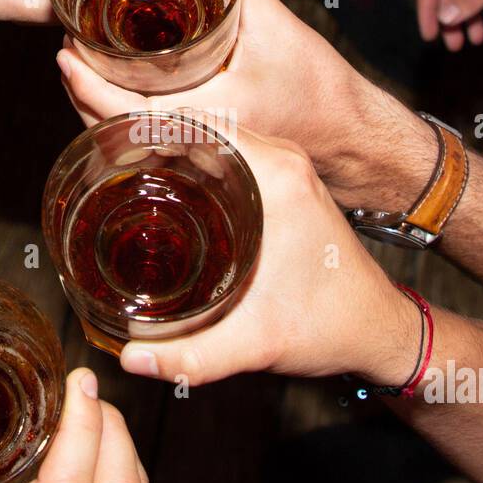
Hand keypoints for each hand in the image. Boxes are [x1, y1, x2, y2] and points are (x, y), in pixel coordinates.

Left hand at [57, 0, 428, 208]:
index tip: (63, 57)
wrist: (348, 132)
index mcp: (203, 122)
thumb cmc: (317, 88)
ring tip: (80, 68)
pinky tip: (114, 98)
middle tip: (65, 52)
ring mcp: (195, 161)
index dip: (85, 86)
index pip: (123, 114)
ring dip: (98, 108)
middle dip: (81, 93)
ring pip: (128, 144)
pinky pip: (150, 146)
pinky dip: (124, 122)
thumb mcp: (271, 26)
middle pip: (112, 134)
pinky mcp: (202, 161)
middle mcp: (192, 151)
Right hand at [99, 123, 420, 387]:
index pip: (195, 122)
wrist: (380, 328)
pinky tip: (165, 188)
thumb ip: (192, 358)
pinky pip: (232, 152)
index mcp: (276, 175)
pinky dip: (197, 160)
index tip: (104, 146)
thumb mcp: (257, 344)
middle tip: (102, 164)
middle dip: (149, 138)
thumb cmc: (331, 328)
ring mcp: (288, 165)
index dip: (144, 127)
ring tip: (121, 172)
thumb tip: (130, 360)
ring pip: (216, 136)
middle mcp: (283, 158)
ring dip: (172, 148)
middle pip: (200, 124)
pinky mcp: (289, 179)